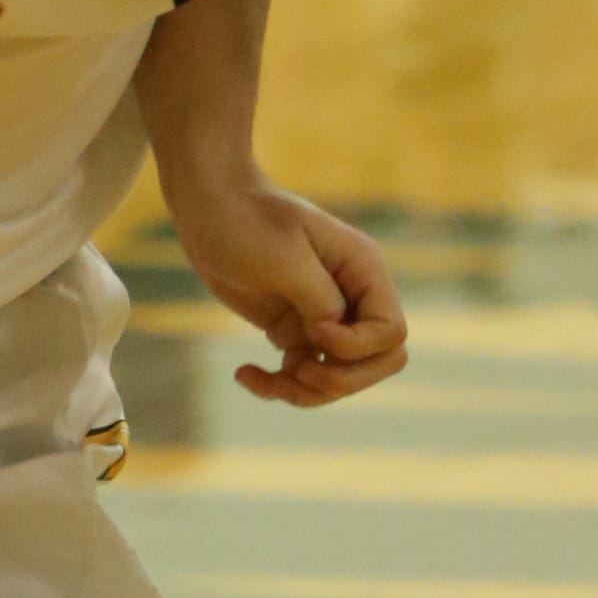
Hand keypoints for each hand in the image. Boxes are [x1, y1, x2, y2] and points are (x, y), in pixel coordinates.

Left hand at [163, 173, 409, 407]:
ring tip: (261, 380)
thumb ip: (318, 300)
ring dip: (305, 392)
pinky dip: (278, 385)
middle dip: (340, 380)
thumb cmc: (244, 219)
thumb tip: (330, 339)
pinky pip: (303, 374)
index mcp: (362, 269)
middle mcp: (352, 295)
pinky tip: (244, 373)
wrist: (206, 205)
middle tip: (298, 374)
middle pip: (379, 362)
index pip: (390, 333)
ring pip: (339, 377)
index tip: (315, 334)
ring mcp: (325, 316)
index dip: (357, 349)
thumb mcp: (283, 258)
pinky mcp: (295, 329)